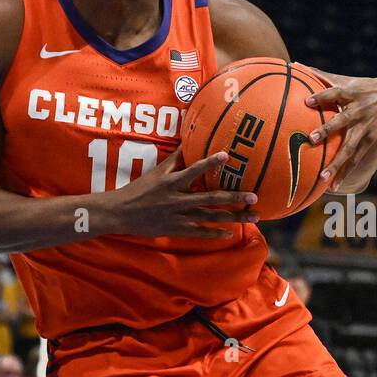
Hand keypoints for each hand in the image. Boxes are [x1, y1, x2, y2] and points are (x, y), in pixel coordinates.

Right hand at [97, 147, 259, 238]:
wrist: (121, 213)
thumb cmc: (139, 189)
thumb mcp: (156, 172)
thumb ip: (174, 160)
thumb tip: (187, 142)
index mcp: (172, 182)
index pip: (194, 170)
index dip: (210, 162)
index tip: (227, 155)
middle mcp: (178, 199)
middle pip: (211, 198)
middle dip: (234, 197)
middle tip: (254, 196)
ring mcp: (178, 216)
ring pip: (211, 216)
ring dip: (234, 217)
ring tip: (253, 217)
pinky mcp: (176, 229)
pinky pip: (199, 232)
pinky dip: (214, 233)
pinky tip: (229, 234)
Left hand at [304, 71, 376, 194]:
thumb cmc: (360, 87)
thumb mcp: (343, 79)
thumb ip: (319, 75)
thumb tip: (293, 64)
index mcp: (349, 94)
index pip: (333, 93)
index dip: (321, 97)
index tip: (307, 101)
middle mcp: (357, 111)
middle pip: (341, 122)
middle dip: (327, 130)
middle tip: (312, 138)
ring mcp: (365, 128)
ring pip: (349, 148)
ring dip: (336, 163)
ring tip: (322, 177)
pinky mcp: (369, 141)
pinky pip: (356, 160)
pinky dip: (345, 172)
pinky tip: (332, 186)